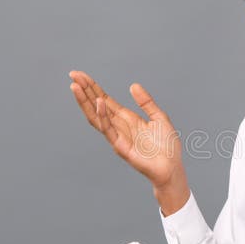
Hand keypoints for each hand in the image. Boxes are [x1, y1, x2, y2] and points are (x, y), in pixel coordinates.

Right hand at [68, 70, 184, 190]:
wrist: (171, 168)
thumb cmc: (166, 146)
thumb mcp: (159, 117)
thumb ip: (146, 102)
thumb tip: (133, 85)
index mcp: (126, 119)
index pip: (105, 100)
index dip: (93, 87)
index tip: (80, 75)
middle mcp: (118, 126)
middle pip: (96, 105)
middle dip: (84, 91)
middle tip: (73, 75)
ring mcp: (117, 137)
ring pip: (96, 117)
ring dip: (85, 102)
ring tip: (76, 86)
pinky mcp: (121, 147)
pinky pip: (109, 130)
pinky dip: (103, 116)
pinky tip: (99, 103)